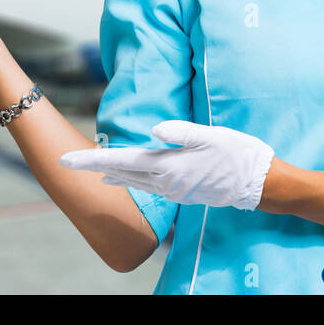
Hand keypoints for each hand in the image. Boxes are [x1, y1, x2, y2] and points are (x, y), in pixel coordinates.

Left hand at [59, 120, 275, 210]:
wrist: (259, 183)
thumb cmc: (236, 153)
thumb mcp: (210, 135)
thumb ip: (180, 132)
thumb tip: (152, 130)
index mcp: (168, 166)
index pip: (120, 161)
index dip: (91, 160)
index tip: (65, 160)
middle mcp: (166, 182)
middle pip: (120, 173)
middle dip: (93, 167)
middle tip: (65, 162)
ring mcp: (173, 191)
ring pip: (133, 182)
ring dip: (110, 174)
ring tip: (90, 170)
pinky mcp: (182, 193)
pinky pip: (147, 186)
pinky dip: (129, 180)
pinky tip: (121, 178)